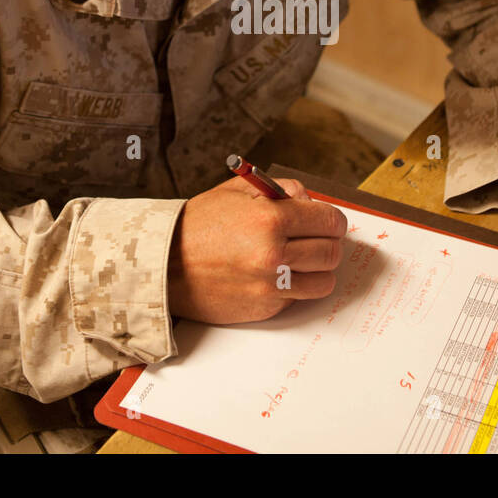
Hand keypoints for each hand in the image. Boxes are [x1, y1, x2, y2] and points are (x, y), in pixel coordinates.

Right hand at [167, 175, 347, 323]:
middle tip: (317, 240)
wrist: (164, 265)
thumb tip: (309, 200)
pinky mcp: (264, 308)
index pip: (330, 221)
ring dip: (318, 270)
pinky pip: (298, 298)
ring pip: (324, 281)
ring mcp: (270, 285)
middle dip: (329, 244)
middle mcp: (274, 254)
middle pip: (331, 253)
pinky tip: (277, 276)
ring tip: (302, 261)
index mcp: (270, 219)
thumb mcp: (237, 192)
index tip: (328, 223)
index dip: (333, 221)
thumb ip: (280, 190)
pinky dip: (295, 288)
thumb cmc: (198, 225)